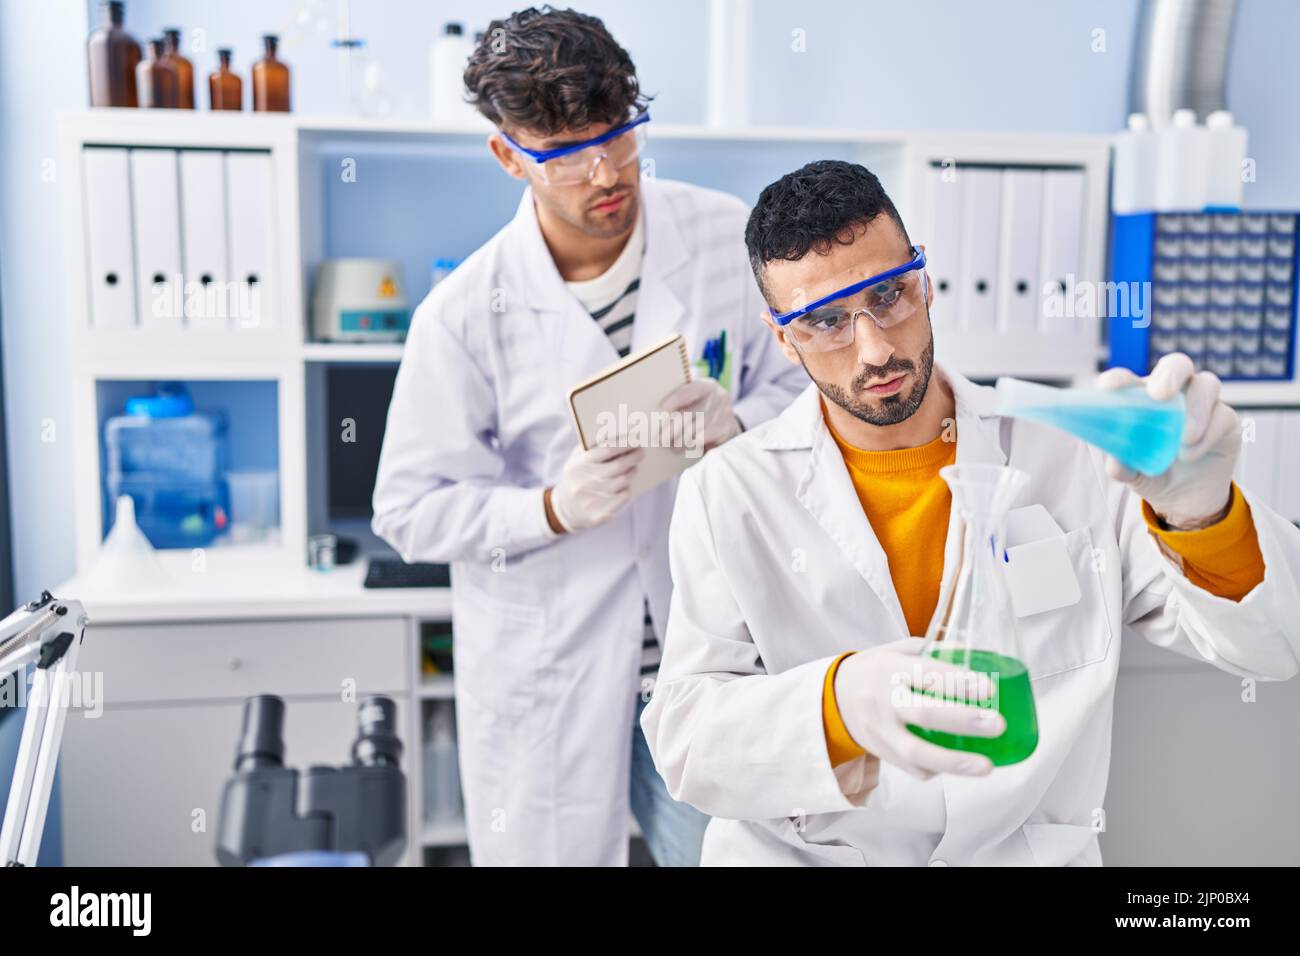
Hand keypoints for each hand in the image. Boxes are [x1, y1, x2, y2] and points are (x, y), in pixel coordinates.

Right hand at [549, 442, 643, 532]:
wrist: (564, 509)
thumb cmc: (577, 477)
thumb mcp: (576, 460)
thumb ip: (592, 448)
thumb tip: (619, 435)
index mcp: (578, 465)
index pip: (606, 450)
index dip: (624, 443)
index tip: (635, 439)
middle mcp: (583, 482)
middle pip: (618, 466)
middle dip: (633, 457)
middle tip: (640, 452)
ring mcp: (590, 500)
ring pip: (623, 481)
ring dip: (631, 472)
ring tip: (632, 468)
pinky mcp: (598, 515)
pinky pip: (623, 497)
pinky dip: (626, 490)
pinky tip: (624, 486)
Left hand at [659, 378, 740, 454]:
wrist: (728, 424)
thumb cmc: (704, 410)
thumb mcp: (697, 400)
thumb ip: (683, 401)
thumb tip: (658, 412)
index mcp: (707, 386)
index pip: (689, 390)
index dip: (674, 399)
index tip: (662, 408)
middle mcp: (717, 396)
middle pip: (688, 414)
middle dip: (671, 429)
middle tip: (660, 439)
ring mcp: (723, 412)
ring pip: (694, 429)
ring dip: (679, 441)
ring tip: (670, 446)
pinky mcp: (726, 428)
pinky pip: (703, 438)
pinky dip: (691, 444)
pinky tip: (683, 448)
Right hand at [832, 639, 1004, 779]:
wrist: (833, 697)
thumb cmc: (876, 671)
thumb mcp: (896, 651)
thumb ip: (932, 652)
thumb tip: (975, 651)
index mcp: (890, 668)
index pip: (925, 673)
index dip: (958, 682)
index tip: (989, 688)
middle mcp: (883, 699)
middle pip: (923, 713)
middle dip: (964, 720)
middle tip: (998, 724)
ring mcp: (880, 730)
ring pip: (916, 752)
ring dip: (954, 762)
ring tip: (986, 766)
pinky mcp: (881, 753)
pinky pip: (912, 769)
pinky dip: (938, 769)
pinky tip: (956, 764)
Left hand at [1097, 353, 1239, 529]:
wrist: (1187, 497)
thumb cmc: (1153, 473)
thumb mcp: (1133, 475)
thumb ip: (1122, 467)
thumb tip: (1115, 461)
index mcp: (1142, 398)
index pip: (1129, 379)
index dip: (1119, 378)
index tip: (1107, 386)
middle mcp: (1173, 392)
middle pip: (1177, 364)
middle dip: (1169, 374)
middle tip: (1160, 394)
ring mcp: (1202, 402)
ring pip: (1206, 384)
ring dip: (1194, 410)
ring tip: (1183, 440)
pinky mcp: (1226, 418)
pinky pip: (1222, 415)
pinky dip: (1207, 435)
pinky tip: (1191, 454)